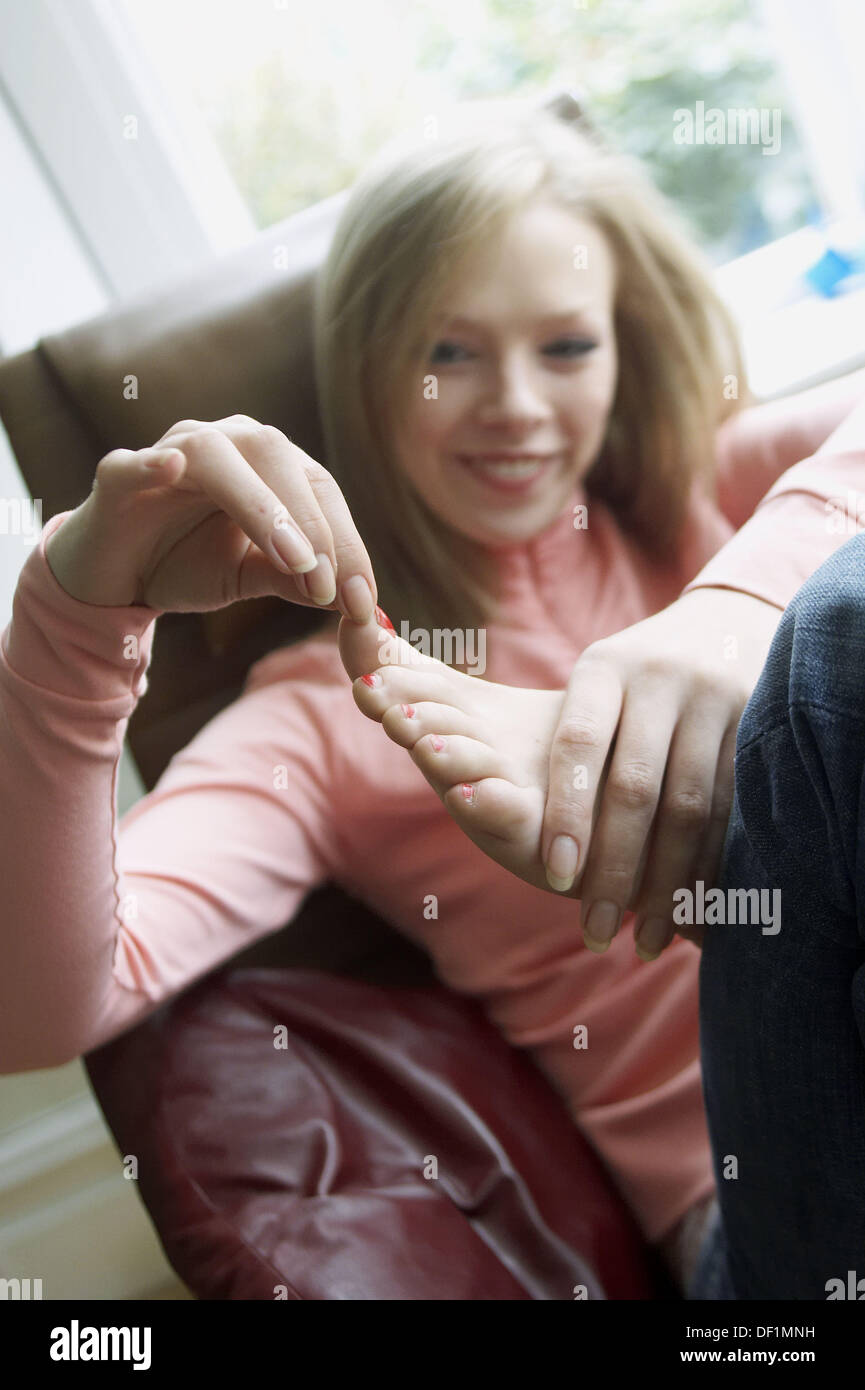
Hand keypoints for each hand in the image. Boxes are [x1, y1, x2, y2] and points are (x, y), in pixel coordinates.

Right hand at [44, 415, 376, 620]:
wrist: (117, 575)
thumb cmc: (188, 564)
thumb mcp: (250, 576)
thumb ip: (296, 580)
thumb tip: (354, 600)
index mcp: (267, 463)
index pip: (319, 489)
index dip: (346, 543)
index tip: (363, 602)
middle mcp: (226, 443)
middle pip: (278, 460)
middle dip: (313, 525)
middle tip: (328, 586)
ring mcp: (170, 449)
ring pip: (218, 457)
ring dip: (261, 505)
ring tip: (293, 558)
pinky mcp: (118, 474)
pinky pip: (134, 463)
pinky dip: (154, 463)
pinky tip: (172, 467)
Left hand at [540, 587, 782, 958]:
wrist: (726, 627)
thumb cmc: (636, 677)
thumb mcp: (597, 683)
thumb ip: (557, 742)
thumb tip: (480, 806)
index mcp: (604, 668)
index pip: (576, 744)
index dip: (567, 813)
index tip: (557, 877)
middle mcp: (659, 679)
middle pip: (634, 786)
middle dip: (613, 867)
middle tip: (595, 929)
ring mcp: (713, 702)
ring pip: (689, 807)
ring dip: (667, 883)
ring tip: (646, 940)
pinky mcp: (756, 727)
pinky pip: (732, 810)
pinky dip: (712, 866)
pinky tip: (695, 912)